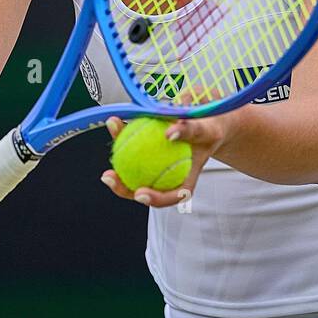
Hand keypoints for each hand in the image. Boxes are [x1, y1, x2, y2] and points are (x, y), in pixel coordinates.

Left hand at [99, 115, 226, 207]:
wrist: (207, 118)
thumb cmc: (209, 128)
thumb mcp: (205, 129)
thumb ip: (189, 130)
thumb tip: (170, 133)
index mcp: (185, 181)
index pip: (171, 196)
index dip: (154, 199)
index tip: (141, 192)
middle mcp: (168, 178)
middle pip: (145, 189)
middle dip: (123, 188)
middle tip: (109, 177)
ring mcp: (156, 167)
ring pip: (133, 169)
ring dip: (116, 156)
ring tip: (108, 147)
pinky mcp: (147, 153)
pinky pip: (133, 147)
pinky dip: (124, 135)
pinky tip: (114, 122)